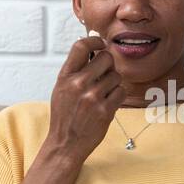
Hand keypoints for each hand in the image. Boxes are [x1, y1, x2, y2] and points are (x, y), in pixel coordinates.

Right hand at [44, 30, 124, 163]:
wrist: (66, 144)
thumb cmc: (65, 116)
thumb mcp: (61, 90)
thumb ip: (75, 71)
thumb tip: (94, 50)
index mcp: (65, 77)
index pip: (81, 46)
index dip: (95, 40)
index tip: (101, 43)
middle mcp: (78, 84)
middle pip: (106, 58)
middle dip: (109, 65)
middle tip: (104, 75)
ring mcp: (92, 97)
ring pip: (116, 76)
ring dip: (114, 83)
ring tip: (103, 94)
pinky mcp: (105, 110)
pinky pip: (121, 92)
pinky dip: (118, 96)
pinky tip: (108, 103)